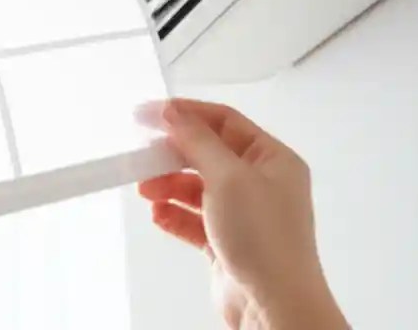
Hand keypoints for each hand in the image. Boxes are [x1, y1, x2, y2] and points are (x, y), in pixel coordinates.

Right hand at [138, 100, 346, 329]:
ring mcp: (245, 215)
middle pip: (208, 154)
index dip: (186, 113)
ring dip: (169, 186)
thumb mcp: (228, 176)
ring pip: (198, 188)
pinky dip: (175, 215)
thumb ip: (197, 140)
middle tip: (143, 154)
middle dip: (173, 155)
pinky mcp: (229, 243)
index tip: (150, 114)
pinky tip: (159, 215)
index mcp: (273, 159)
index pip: (225, 122)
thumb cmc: (265, 239)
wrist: (273, 304)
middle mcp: (262, 184)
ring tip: (146, 189)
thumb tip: (174, 113)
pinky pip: (195, 220)